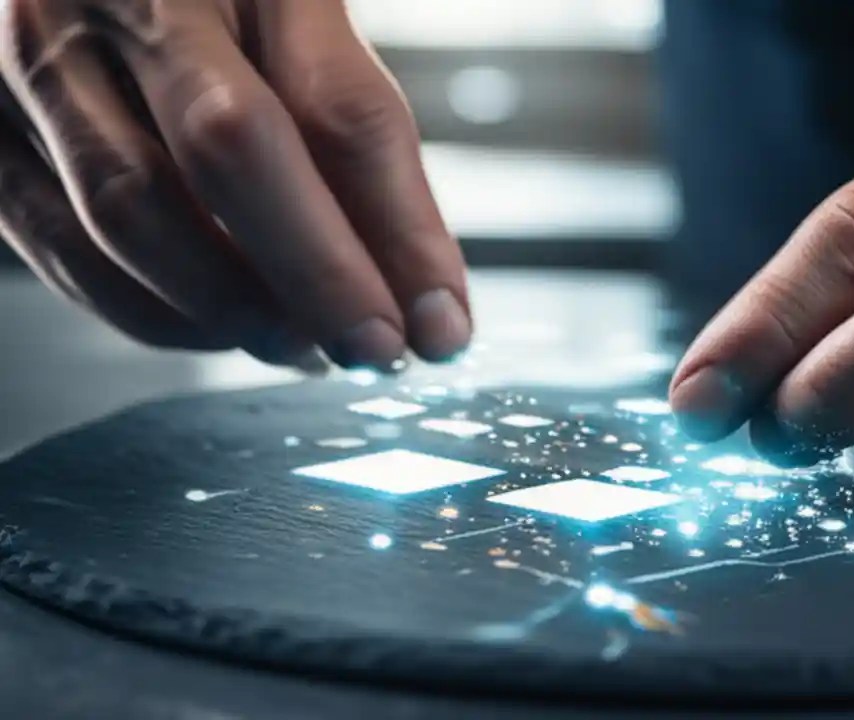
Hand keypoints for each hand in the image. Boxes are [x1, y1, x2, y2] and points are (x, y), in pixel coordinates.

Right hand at [0, 0, 470, 370]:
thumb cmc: (215, 0)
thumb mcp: (301, 22)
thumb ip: (357, 135)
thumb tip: (424, 297)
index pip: (332, 102)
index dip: (396, 225)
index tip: (442, 321)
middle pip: (228, 147)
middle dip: (317, 273)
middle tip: (375, 348)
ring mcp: (26, 59)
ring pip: (131, 211)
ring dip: (234, 306)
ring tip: (306, 344)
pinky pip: (63, 246)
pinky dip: (153, 311)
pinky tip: (222, 327)